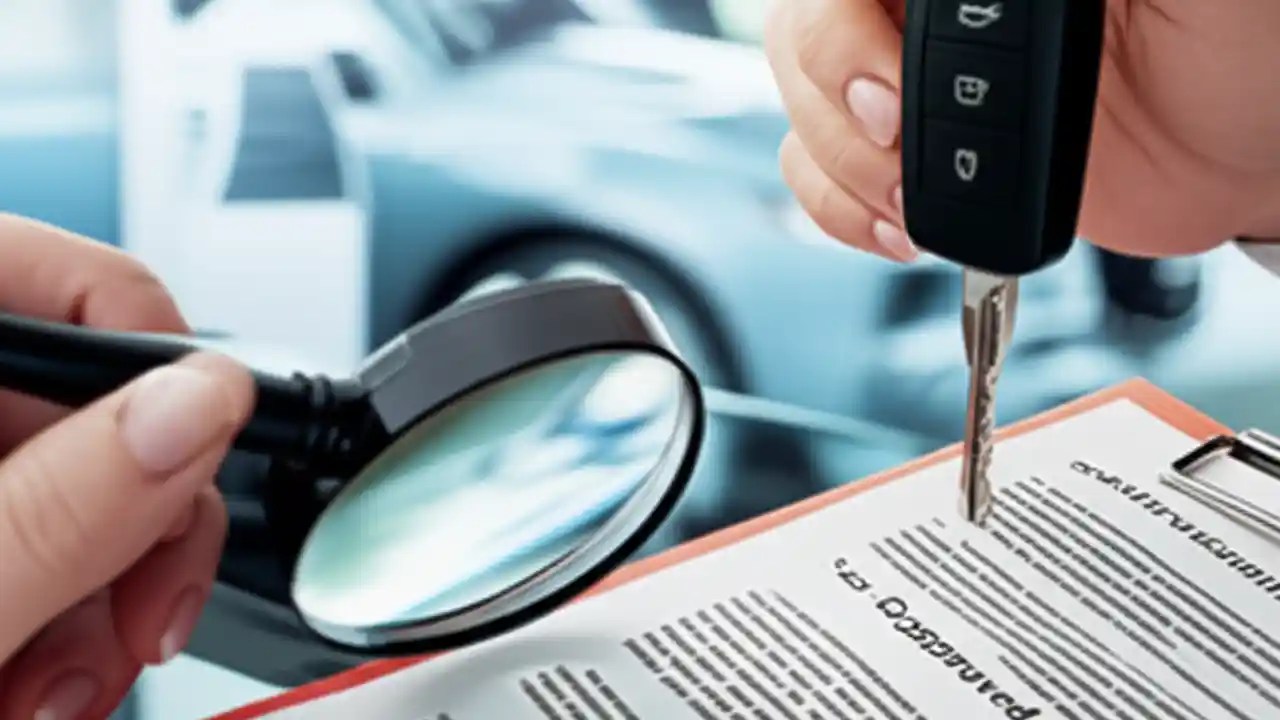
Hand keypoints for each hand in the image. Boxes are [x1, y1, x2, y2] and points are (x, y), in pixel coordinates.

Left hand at [0, 215, 254, 718]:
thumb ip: (66, 503)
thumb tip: (205, 401)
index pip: (72, 282)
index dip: (160, 368)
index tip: (193, 476)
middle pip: (93, 403)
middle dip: (140, 530)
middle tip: (138, 621)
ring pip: (80, 484)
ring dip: (105, 598)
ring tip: (60, 689)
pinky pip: (43, 534)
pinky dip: (61, 615)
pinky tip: (32, 680)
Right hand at [764, 0, 1279, 260]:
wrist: (1255, 152)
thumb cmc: (1250, 46)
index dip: (841, 28)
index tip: (889, 80)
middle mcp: (940, 7)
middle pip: (805, 32)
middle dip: (835, 99)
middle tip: (899, 140)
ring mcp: (921, 81)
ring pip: (802, 105)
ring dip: (839, 166)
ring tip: (909, 202)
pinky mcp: (924, 155)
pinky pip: (823, 173)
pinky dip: (838, 210)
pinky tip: (897, 226)